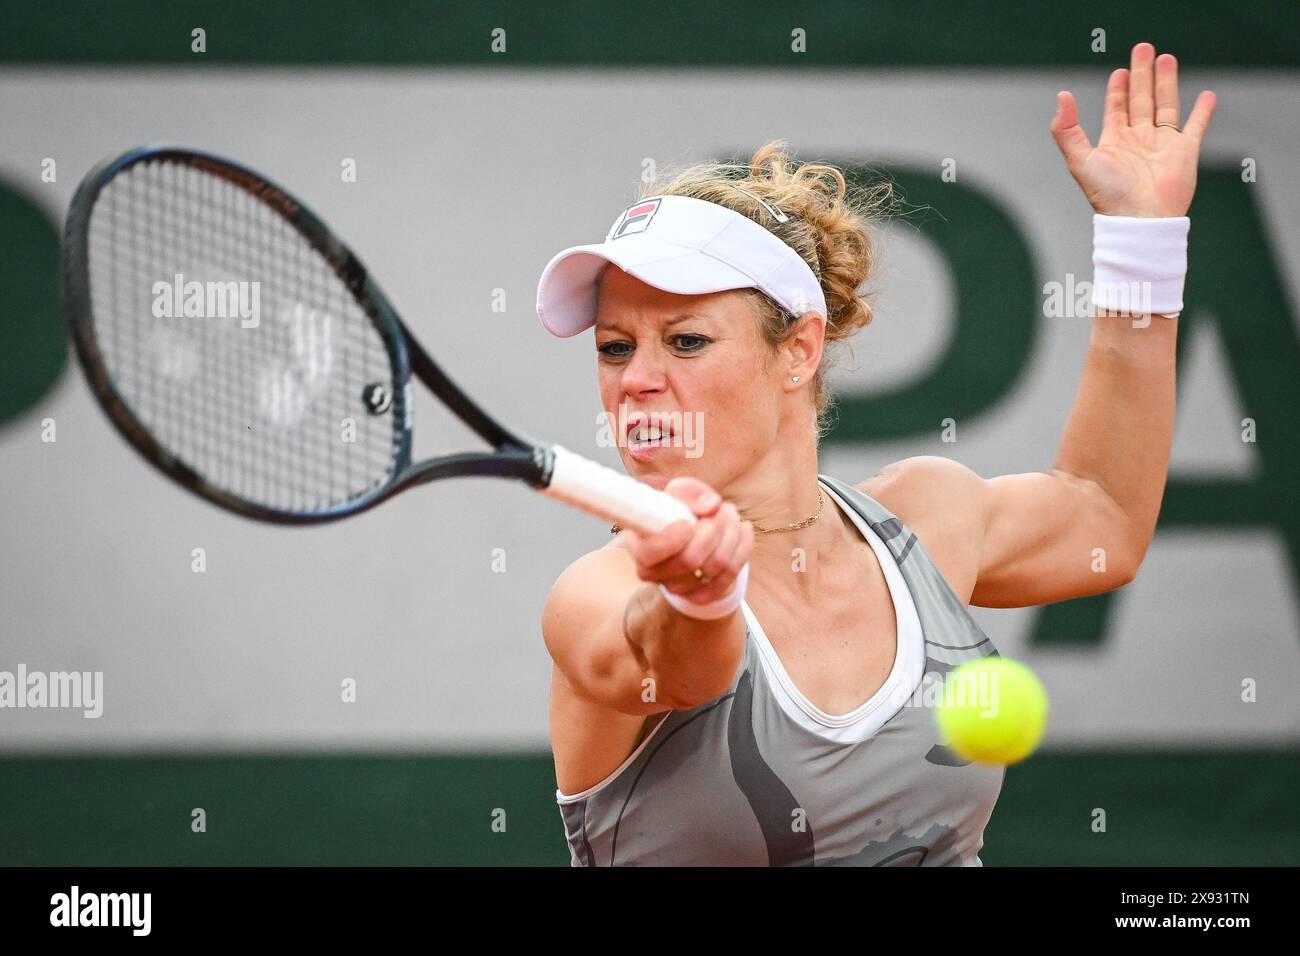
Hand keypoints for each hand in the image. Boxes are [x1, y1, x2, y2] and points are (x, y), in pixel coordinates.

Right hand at [623, 476, 754, 606]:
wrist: (693, 536)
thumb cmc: (679, 511)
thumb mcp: (679, 494)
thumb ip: (689, 492)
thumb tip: (712, 506)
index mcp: (639, 546)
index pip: (649, 553)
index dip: (672, 539)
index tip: (688, 523)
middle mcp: (653, 573)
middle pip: (690, 559)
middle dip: (714, 528)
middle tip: (721, 508)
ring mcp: (677, 588)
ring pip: (717, 565)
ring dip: (731, 533)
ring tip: (730, 515)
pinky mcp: (701, 595)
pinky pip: (731, 575)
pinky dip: (742, 548)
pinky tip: (743, 530)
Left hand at [1051, 42, 1216, 217]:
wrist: (1140, 219)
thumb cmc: (1109, 195)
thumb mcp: (1080, 159)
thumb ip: (1067, 130)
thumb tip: (1062, 96)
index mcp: (1114, 142)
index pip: (1117, 108)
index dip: (1118, 89)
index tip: (1119, 71)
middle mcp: (1138, 141)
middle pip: (1142, 100)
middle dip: (1142, 75)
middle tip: (1143, 49)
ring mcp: (1162, 145)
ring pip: (1166, 106)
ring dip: (1167, 83)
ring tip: (1167, 59)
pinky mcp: (1184, 152)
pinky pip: (1195, 127)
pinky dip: (1202, 112)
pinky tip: (1207, 96)